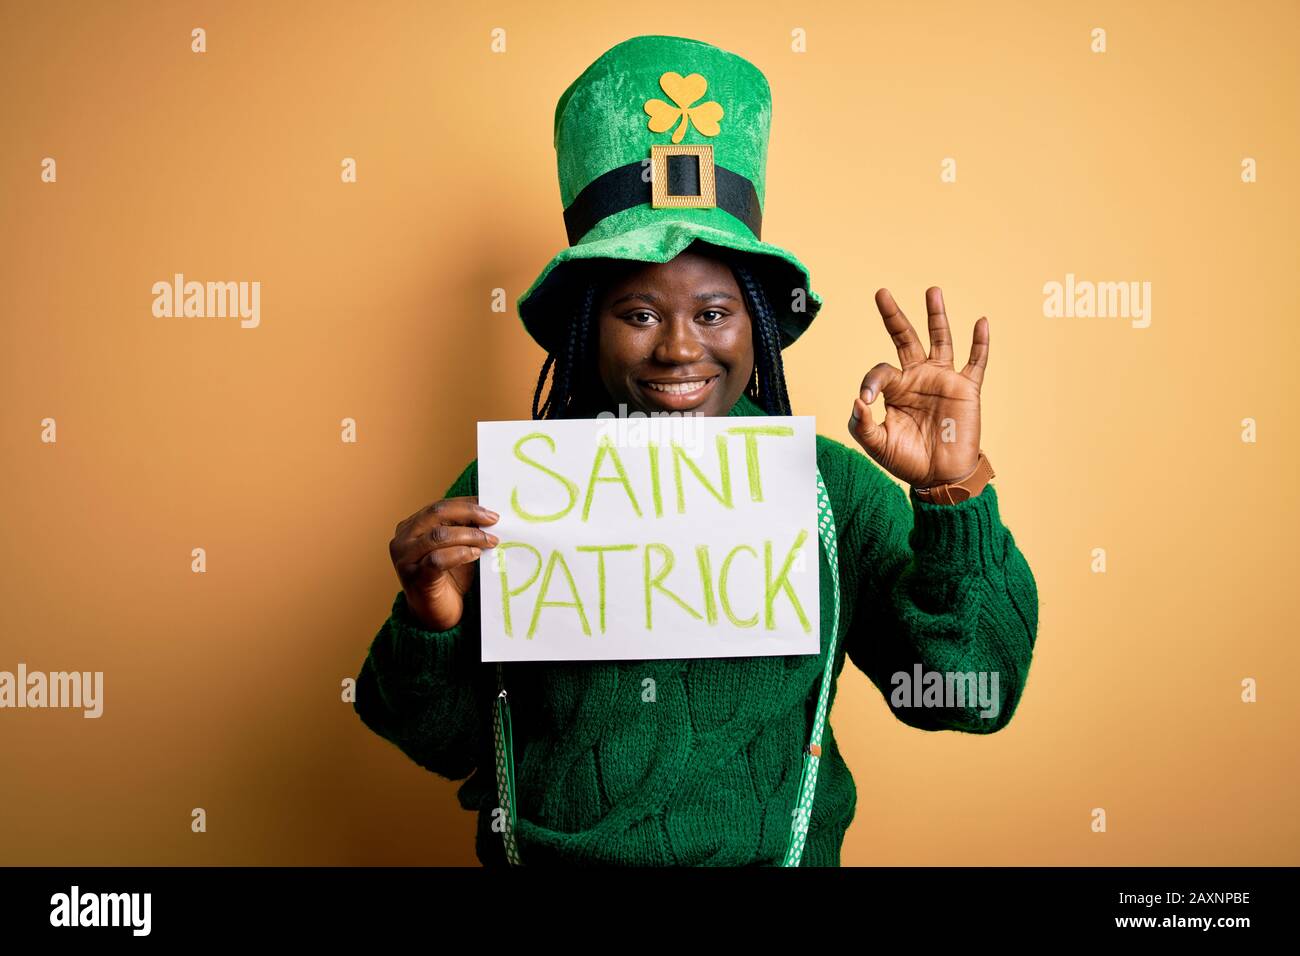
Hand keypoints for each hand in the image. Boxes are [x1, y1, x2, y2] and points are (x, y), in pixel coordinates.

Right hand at [389, 495, 498, 630]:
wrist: (436, 615)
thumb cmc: (448, 579)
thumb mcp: (457, 547)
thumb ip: (465, 529)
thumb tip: (489, 511)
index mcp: (411, 527)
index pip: (440, 507)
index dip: (467, 504)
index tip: (491, 507)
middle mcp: (403, 540)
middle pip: (437, 514)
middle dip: (469, 513)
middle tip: (494, 520)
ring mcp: (405, 559)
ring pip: (439, 535)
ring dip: (470, 535)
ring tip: (490, 541)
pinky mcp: (414, 578)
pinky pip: (438, 559)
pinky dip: (460, 553)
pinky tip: (475, 555)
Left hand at [846, 287, 987, 487]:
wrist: (939, 477)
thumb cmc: (907, 460)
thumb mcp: (876, 444)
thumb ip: (862, 424)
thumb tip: (858, 401)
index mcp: (894, 388)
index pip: (879, 371)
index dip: (870, 382)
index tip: (866, 400)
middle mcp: (917, 377)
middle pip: (904, 338)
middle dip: (893, 316)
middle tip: (881, 292)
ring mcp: (942, 380)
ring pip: (940, 340)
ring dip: (936, 316)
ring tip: (932, 291)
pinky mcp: (966, 389)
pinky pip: (975, 362)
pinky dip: (980, 343)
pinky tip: (981, 322)